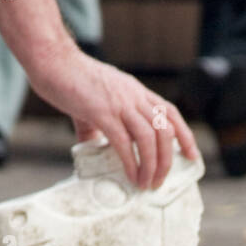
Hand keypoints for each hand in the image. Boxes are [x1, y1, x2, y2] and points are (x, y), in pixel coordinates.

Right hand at [29, 47, 199, 189]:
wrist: (53, 61)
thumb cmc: (71, 79)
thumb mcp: (96, 101)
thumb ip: (99, 125)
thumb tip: (93, 147)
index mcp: (136, 92)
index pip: (170, 113)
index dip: (185, 136)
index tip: (192, 156)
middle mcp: (134, 96)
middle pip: (165, 130)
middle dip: (168, 160)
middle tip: (159, 181)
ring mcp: (120, 103)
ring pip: (149, 138)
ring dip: (152, 165)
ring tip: (146, 183)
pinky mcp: (102, 112)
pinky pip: (124, 142)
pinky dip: (131, 162)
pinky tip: (131, 176)